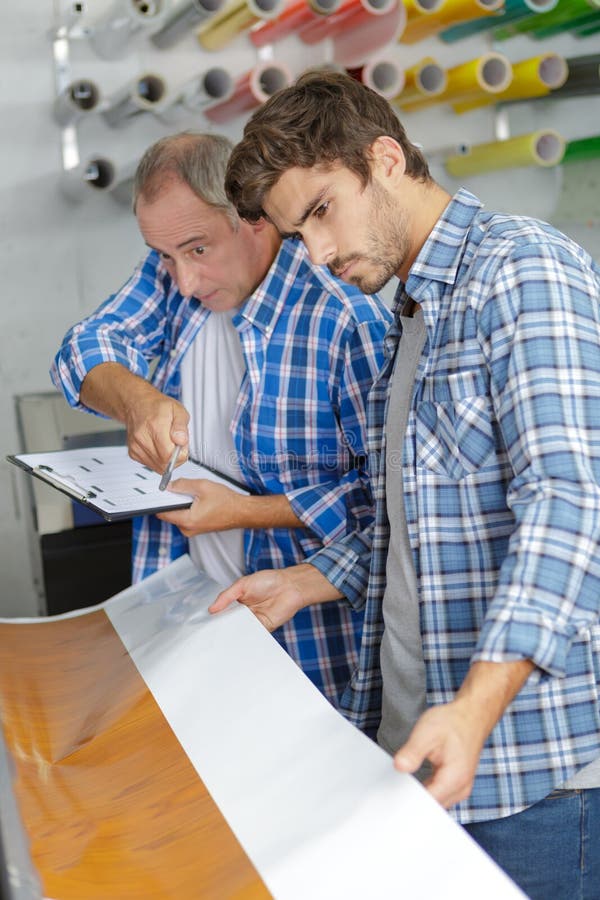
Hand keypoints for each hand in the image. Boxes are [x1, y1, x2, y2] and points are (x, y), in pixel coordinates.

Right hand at [125, 392, 188, 473]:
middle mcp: (142, 438)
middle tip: (176, 444)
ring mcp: (136, 446)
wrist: (138, 404)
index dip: (180, 454)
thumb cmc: (158, 407)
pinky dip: (158, 460)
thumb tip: (181, 441)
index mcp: (155, 426)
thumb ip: (181, 427)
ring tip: (167, 444)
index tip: (182, 445)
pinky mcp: (133, 453)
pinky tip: (158, 447)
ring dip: (166, 460)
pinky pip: (151, 465)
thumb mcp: (178, 410)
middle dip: (175, 458)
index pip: (169, 454)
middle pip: (164, 463)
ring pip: (158, 467)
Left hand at [157, 478, 242, 534]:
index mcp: (187, 521)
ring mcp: (192, 530)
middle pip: (170, 513)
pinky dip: (188, 508)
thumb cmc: (227, 502)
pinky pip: (186, 517)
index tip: (160, 493)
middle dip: (173, 500)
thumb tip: (169, 485)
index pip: (162, 513)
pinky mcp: (197, 528)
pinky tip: (199, 501)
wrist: (241, 512)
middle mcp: (188, 529)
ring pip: (178, 514)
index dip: (159, 501)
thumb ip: (183, 485)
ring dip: (182, 503)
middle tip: (183, 490)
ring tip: (195, 496)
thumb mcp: (203, 487)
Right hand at [208, 567, 311, 630]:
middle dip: (220, 630)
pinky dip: (246, 638)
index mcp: (236, 603)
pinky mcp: (263, 629)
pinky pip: (252, 635)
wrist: (289, 585)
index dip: (213, 620)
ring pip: (239, 632)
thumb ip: (226, 596)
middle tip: (208, 636)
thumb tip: (211, 609)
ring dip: (232, 635)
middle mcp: (243, 614)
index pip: (221, 614)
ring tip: (220, 639)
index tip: (202, 627)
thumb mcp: (242, 584)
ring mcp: (253, 622)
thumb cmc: (268, 581)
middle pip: (228, 625)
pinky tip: (238, 639)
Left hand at [393, 659, 533, 807]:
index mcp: (454, 778)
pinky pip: (438, 797)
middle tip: (389, 795)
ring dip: (418, 799)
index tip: (390, 799)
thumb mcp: (427, 731)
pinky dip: (425, 794)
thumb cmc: (452, 722)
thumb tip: (399, 767)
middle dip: (411, 803)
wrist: (471, 716)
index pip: (428, 803)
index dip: (408, 803)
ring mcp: (460, 789)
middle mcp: (460, 789)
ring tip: (398, 791)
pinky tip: (410, 787)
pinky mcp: (456, 786)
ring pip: (435, 805)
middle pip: (431, 808)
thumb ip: (413, 751)